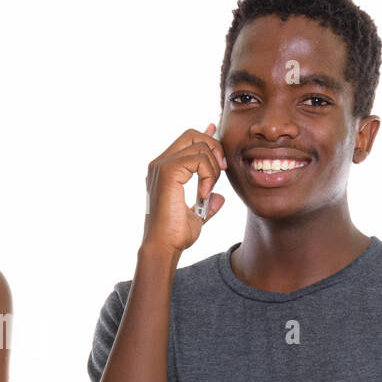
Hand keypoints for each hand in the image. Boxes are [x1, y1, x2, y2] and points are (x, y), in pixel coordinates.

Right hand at [142, 122, 226, 253]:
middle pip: (193, 135)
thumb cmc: (175, 234)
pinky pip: (199, 159)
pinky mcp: (168, 171)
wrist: (164, 246)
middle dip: (214, 149)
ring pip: (200, 146)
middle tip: (222, 172)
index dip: (207, 139)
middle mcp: (160, 164)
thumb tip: (220, 196)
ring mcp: (162, 165)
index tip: (221, 154)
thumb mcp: (197, 214)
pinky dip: (208, 175)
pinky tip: (204, 193)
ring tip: (208, 190)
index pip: (187, 141)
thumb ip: (206, 199)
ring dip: (213, 168)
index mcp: (164, 170)